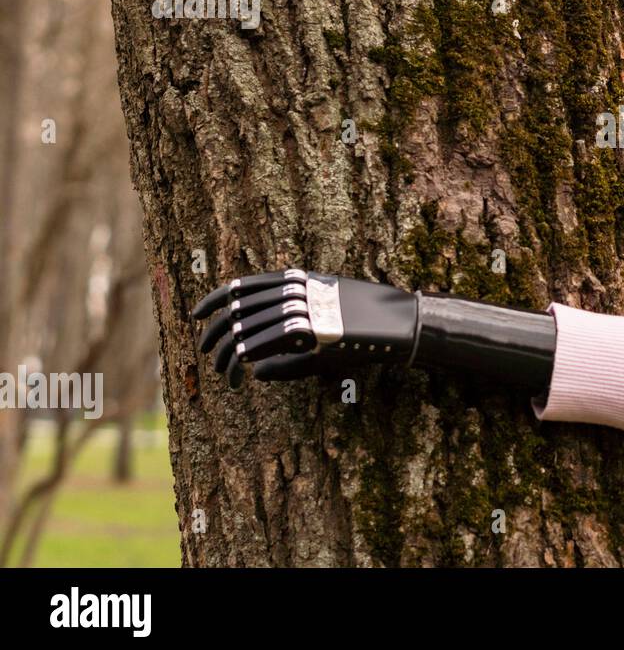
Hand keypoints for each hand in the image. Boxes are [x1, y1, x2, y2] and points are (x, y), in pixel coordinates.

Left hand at [190, 268, 419, 387]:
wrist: (401, 321)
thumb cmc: (367, 325)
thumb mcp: (326, 323)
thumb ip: (292, 341)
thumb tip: (256, 371)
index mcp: (300, 278)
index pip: (245, 284)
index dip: (215, 298)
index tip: (197, 314)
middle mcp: (300, 288)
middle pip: (241, 306)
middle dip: (215, 329)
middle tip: (202, 348)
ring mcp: (309, 307)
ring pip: (253, 325)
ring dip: (230, 349)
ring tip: (220, 366)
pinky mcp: (318, 329)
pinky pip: (271, 339)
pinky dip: (251, 351)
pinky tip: (241, 364)